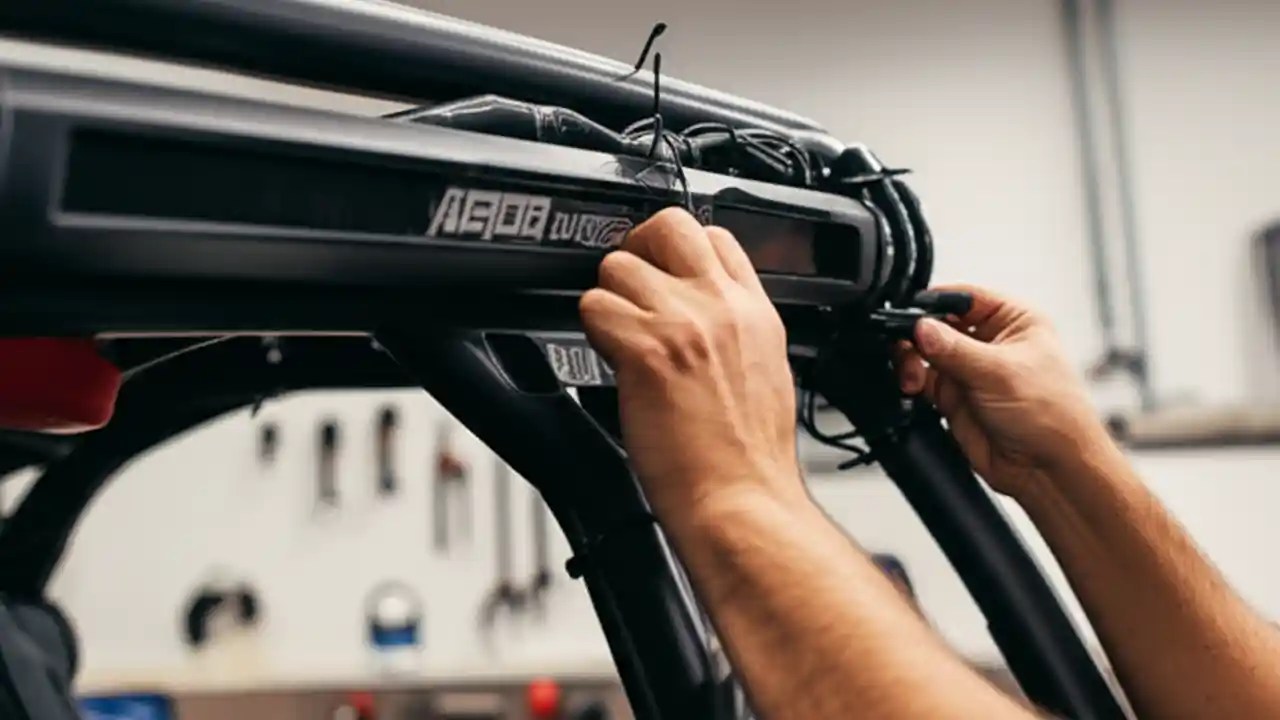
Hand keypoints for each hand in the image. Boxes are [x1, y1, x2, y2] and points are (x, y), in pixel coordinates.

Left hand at [578, 208, 805, 523]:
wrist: (743, 502)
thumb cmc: (751, 461)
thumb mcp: (766, 375)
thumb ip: (735, 334)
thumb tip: (706, 324)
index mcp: (756, 312)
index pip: (716, 237)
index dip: (679, 251)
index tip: (662, 274)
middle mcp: (721, 307)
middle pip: (668, 225)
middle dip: (639, 249)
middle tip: (629, 289)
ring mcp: (684, 324)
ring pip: (618, 266)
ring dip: (609, 299)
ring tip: (618, 337)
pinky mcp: (646, 351)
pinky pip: (594, 306)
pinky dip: (591, 329)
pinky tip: (607, 357)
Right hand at [895, 284, 1110, 498]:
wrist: (1048, 469)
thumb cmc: (1052, 415)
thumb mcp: (999, 372)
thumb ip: (954, 348)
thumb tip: (920, 327)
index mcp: (1014, 321)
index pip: (965, 297)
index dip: (936, 301)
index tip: (912, 312)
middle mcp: (990, 342)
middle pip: (938, 324)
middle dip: (917, 334)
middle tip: (908, 347)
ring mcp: (970, 371)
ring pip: (925, 352)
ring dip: (911, 360)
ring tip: (912, 376)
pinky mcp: (954, 398)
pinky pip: (921, 381)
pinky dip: (909, 382)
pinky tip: (910, 387)